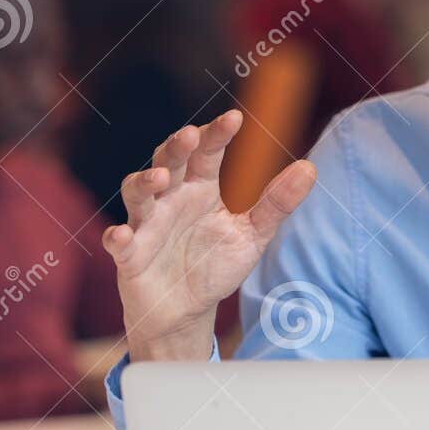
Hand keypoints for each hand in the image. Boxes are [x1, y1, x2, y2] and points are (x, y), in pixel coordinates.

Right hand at [101, 110, 315, 361]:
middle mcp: (171, 199)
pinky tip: (122, 235)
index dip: (216, 134)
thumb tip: (310, 168)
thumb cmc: (214, 265)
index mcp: (200, 188)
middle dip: (176, 147)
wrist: (186, 311)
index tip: (234, 118)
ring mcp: (147, 224)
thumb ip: (276, 203)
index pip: (207, 153)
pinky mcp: (130, 254)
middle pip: (168, 161)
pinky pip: (119, 241)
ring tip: (161, 178)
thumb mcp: (252, 235)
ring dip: (144, 182)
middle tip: (189, 135)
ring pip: (138, 193)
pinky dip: (118, 236)